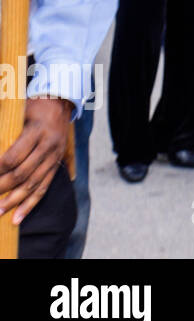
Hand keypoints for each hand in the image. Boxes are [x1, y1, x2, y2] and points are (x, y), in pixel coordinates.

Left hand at [0, 96, 71, 225]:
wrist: (61, 103)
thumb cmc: (34, 107)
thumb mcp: (18, 114)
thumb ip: (5, 133)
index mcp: (37, 132)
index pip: (13, 157)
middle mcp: (48, 146)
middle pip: (23, 173)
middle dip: (2, 188)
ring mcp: (54, 156)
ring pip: (34, 184)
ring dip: (15, 201)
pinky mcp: (56, 163)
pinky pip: (44, 187)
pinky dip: (30, 204)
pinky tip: (18, 217)